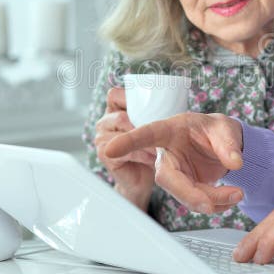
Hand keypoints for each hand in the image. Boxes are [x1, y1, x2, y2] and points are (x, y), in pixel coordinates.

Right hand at [95, 87, 156, 209]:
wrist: (144, 178)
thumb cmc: (151, 149)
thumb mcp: (155, 126)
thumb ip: (156, 113)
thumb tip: (171, 100)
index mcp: (115, 110)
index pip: (115, 95)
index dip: (130, 98)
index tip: (152, 106)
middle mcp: (105, 122)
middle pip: (120, 115)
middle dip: (143, 124)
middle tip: (162, 132)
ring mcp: (101, 138)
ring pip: (124, 133)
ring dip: (145, 141)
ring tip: (160, 148)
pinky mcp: (105, 155)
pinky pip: (124, 150)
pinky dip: (142, 154)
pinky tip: (153, 158)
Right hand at [104, 112, 244, 213]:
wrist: (223, 146)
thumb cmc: (216, 130)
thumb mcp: (225, 128)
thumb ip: (229, 143)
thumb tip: (234, 163)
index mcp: (169, 129)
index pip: (146, 134)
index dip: (129, 141)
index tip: (110, 149)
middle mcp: (167, 153)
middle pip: (166, 177)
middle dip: (188, 193)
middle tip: (209, 204)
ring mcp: (174, 173)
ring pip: (183, 194)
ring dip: (211, 200)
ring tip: (237, 193)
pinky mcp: (184, 187)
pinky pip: (196, 201)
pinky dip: (217, 203)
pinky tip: (231, 196)